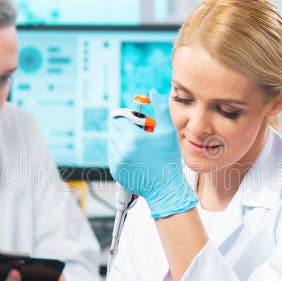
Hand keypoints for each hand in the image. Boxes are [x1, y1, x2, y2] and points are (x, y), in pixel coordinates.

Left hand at [109, 89, 197, 217]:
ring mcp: (116, 161)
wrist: (165, 188)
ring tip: (139, 147)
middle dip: (125, 129)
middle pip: (114, 129)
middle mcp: (120, 149)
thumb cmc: (168, 160)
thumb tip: (153, 92)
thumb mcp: (168, 132)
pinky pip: (113, 155)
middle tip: (141, 135)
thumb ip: (160, 109)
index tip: (137, 122)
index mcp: (132, 137)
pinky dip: (121, 153)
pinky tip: (136, 158)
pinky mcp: (115, 171)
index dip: (128, 118)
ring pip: (113, 142)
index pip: (118, 117)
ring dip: (122, 141)